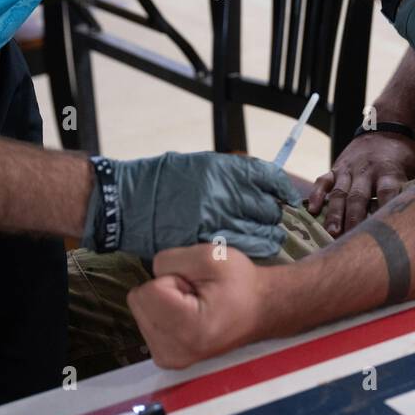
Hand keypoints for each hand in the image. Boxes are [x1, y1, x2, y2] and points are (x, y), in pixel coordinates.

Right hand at [83, 152, 300, 259]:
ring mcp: (215, 221)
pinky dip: (252, 249)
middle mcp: (224, 195)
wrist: (126, 202)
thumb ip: (233, 174)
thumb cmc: (164, 180)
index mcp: (224, 171)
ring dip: (269, 235)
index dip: (283, 189)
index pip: (270, 179)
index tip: (288, 197)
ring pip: (261, 232)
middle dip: (273, 214)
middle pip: (268, 208)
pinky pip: (242, 248)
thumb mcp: (202, 165)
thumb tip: (264, 183)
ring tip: (270, 238)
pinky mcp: (204, 243)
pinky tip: (256, 249)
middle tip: (274, 219)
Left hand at [127, 244, 273, 368]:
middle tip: (195, 294)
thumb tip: (151, 273)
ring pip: (140, 311)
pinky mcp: (165, 358)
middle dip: (164, 291)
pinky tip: (187, 317)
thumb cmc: (240, 283)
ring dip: (164, 303)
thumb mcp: (212, 256)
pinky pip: (146, 323)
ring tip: (194, 304)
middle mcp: (172, 351)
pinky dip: (163, 315)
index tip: (197, 286)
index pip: (149, 290)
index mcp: (187, 328)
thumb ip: (172, 259)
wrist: (261, 310)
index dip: (173, 278)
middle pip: (139, 301)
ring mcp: (168, 358)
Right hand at [308, 131, 414, 235]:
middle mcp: (367, 170)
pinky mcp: (337, 167)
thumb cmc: (405, 157)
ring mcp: (350, 169)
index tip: (382, 230)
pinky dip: (317, 194)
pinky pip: (323, 181)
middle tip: (349, 240)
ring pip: (340, 192)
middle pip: (359, 196)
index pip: (387, 192)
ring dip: (335, 213)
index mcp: (390, 171)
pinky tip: (311, 210)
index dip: (383, 210)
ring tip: (331, 233)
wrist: (386, 127)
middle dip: (354, 219)